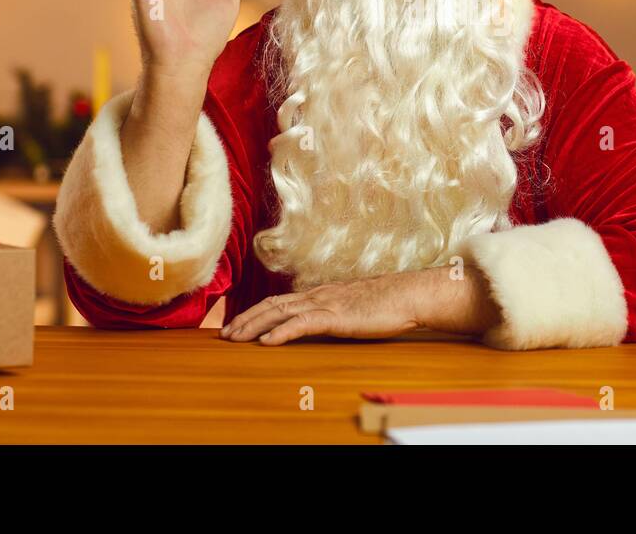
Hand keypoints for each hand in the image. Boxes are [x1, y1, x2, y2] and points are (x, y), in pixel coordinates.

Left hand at [219, 266, 501, 344]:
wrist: (410, 294)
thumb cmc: (390, 302)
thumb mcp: (357, 306)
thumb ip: (339, 310)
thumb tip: (327, 320)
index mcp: (323, 293)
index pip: (282, 301)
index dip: (257, 311)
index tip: (239, 324)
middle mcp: (319, 295)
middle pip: (273, 304)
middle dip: (246, 319)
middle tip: (225, 334)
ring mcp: (326, 303)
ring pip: (280, 312)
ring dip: (253, 325)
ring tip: (234, 338)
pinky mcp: (336, 316)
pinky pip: (302, 324)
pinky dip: (280, 332)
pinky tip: (266, 342)